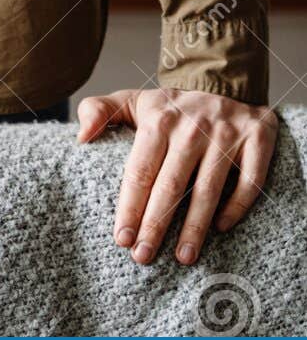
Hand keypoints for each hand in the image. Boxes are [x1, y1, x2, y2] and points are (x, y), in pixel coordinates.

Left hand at [77, 87, 276, 266]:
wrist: (224, 81)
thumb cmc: (172, 107)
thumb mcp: (134, 100)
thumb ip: (99, 111)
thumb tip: (80, 138)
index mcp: (159, 119)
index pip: (140, 171)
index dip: (130, 207)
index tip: (121, 239)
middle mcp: (193, 126)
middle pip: (170, 185)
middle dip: (155, 225)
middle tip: (143, 257)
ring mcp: (227, 133)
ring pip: (208, 189)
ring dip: (194, 227)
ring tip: (182, 258)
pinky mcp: (258, 139)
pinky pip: (248, 181)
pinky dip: (235, 207)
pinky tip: (220, 228)